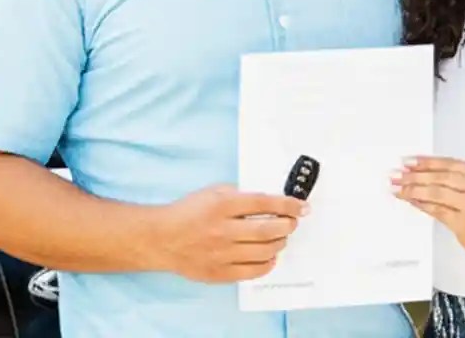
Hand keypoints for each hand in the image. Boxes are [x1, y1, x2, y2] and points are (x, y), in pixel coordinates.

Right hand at [152, 184, 307, 282]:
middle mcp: (223, 229)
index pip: (265, 203)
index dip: (289, 205)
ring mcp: (221, 253)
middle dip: (288, 225)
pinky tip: (269, 256)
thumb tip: (271, 203)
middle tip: (291, 223)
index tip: (303, 207)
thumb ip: (240, 195)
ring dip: (279, 244)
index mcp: (222, 205)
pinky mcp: (219, 272)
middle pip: (269, 229)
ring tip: (280, 238)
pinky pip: (252, 272)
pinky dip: (267, 264)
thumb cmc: (188, 212)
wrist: (161, 238)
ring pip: (264, 252)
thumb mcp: (213, 192)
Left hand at [391, 157, 464, 270]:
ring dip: (412, 189)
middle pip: (439, 176)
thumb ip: (460, 181)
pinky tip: (410, 200)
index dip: (425, 162)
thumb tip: (425, 175)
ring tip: (398, 187)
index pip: (447, 163)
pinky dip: (421, 204)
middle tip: (396, 174)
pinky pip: (437, 210)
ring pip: (435, 192)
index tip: (408, 161)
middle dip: (414, 175)